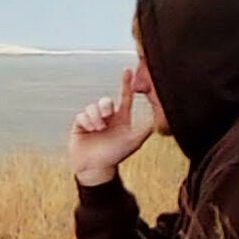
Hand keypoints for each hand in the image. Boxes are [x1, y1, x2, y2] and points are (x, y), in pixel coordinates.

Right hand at [68, 67, 158, 186]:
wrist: (96, 168)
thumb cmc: (115, 156)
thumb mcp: (134, 142)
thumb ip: (146, 129)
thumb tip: (159, 119)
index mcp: (120, 118)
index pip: (124, 97)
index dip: (126, 84)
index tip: (127, 70)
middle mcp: (107, 118)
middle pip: (105, 101)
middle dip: (105, 106)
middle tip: (107, 116)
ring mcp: (93, 121)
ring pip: (92, 107)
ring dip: (95, 117)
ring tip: (98, 129)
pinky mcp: (80, 126)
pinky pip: (81, 116)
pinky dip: (86, 121)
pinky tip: (90, 130)